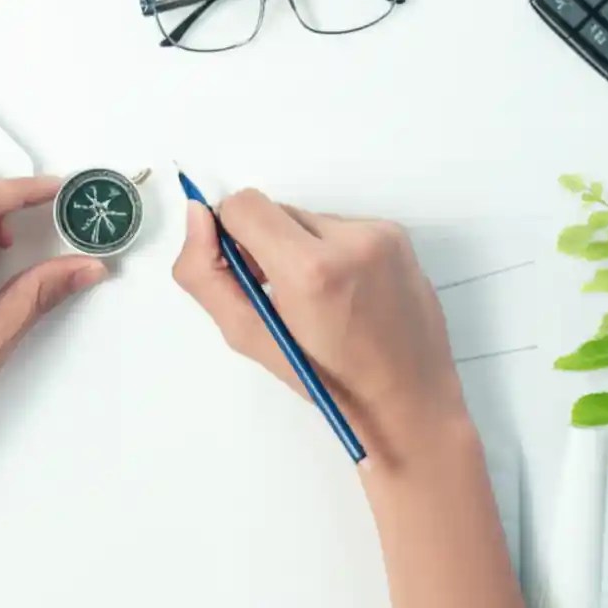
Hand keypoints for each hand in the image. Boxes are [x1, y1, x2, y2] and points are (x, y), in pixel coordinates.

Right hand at [173, 189, 465, 467]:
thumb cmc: (330, 382)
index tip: (243, 272)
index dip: (230, 236)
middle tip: (280, 297)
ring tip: (318, 302)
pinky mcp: (397, 235)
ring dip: (300, 249)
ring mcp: (380, 234)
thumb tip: (197, 216)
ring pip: (308, 219)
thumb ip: (207, 276)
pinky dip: (332, 252)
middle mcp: (351, 240)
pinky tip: (345, 295)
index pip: (243, 206)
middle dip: (266, 246)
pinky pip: (342, 227)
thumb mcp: (250, 338)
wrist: (410, 400)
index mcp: (310, 270)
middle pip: (275, 211)